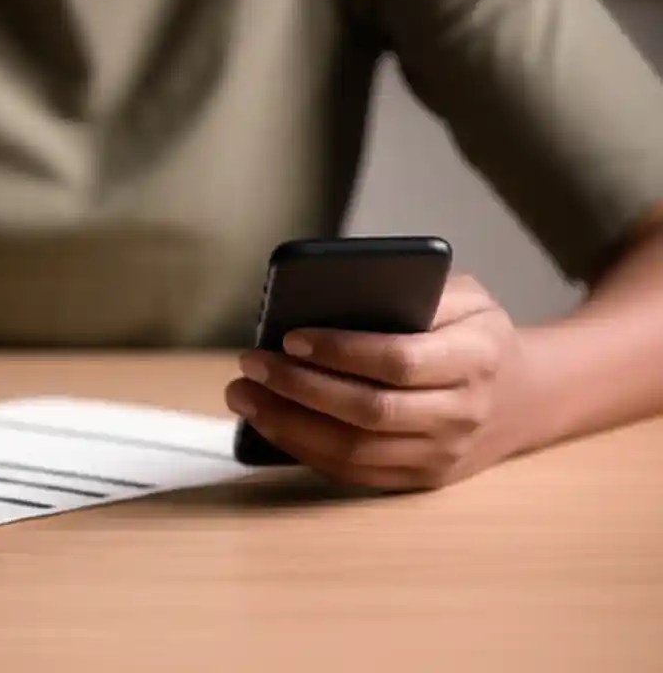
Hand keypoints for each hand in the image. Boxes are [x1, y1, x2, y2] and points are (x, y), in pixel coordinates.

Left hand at [225, 276, 532, 489]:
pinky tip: (271, 424)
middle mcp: (462, 412)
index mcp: (476, 357)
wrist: (526, 397)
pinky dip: (305, 451)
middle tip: (251, 365)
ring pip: (355, 451)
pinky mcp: (422, 479)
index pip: (399, 360)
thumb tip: (331, 300)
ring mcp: (443, 454)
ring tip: (246, 397)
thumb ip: (413, 292)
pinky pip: (355, 474)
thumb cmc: (475, 334)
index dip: (341, 351)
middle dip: (300, 388)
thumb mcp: (466, 297)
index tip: (290, 335)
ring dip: (290, 426)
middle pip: (369, 411)